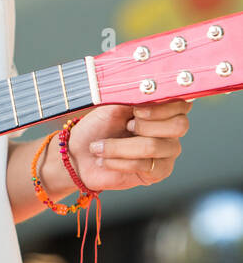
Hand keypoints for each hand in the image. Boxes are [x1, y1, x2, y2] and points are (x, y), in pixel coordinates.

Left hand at [64, 99, 193, 192]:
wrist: (79, 154)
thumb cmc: (97, 128)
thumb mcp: (112, 105)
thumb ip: (133, 97)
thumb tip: (147, 89)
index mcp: (163, 111)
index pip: (182, 105)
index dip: (163, 107)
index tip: (136, 109)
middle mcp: (171, 132)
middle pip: (179, 126)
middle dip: (144, 125)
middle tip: (124, 126)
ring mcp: (167, 153)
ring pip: (153, 147)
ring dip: (119, 146)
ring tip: (99, 147)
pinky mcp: (157, 173)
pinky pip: (143, 165)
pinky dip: (117, 161)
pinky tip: (104, 160)